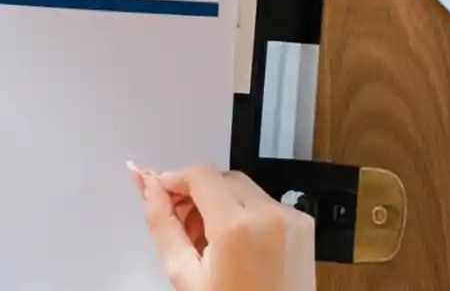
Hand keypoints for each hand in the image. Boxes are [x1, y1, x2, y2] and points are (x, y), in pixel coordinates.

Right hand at [130, 163, 315, 290]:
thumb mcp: (185, 274)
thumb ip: (162, 223)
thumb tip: (146, 184)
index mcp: (237, 227)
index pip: (199, 174)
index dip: (175, 180)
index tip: (162, 195)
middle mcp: (269, 214)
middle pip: (220, 178)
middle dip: (196, 194)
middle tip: (184, 229)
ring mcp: (291, 218)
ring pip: (241, 188)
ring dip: (219, 202)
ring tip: (209, 242)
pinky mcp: (303, 224)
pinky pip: (263, 202)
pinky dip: (243, 213)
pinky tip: (234, 244)